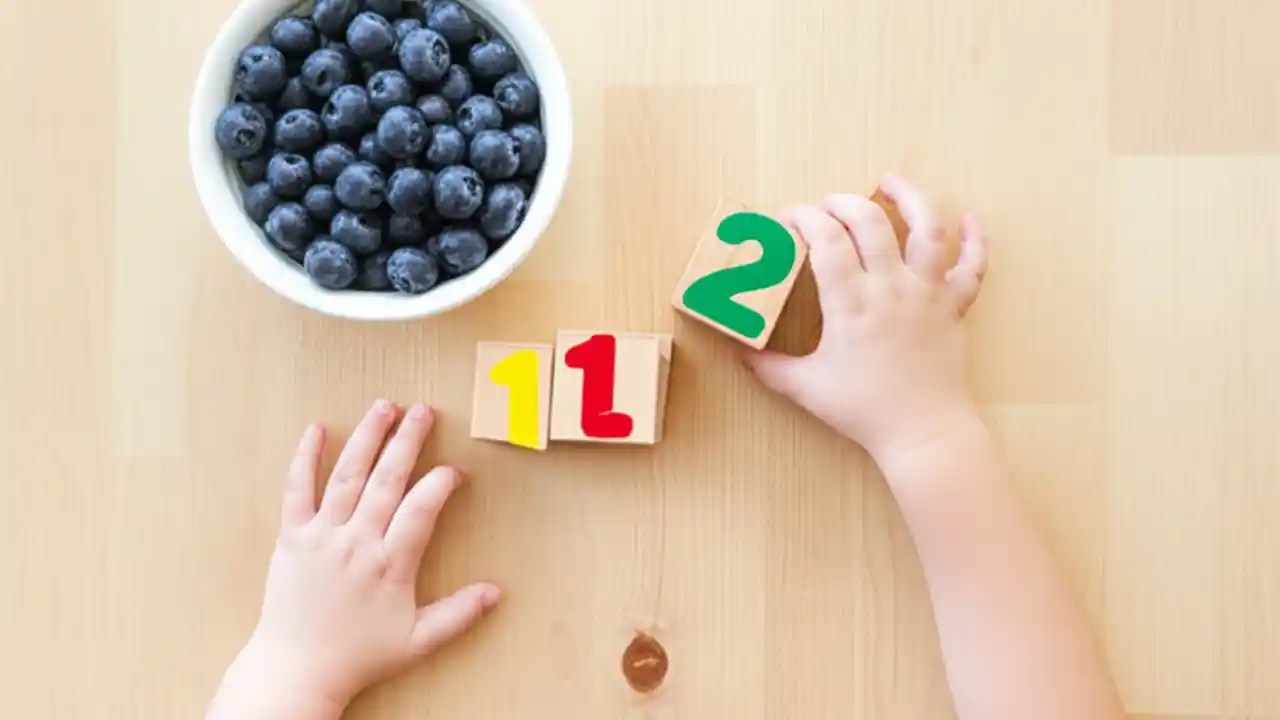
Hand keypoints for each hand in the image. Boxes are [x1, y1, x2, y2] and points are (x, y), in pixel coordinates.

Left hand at [209, 401, 499, 717]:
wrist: (297, 670)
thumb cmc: (358, 657)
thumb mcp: (417, 642)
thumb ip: (458, 614)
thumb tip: (496, 593)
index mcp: (390, 565)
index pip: (421, 508)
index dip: (441, 483)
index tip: (455, 471)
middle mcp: (357, 542)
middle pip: (386, 479)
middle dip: (408, 441)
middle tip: (423, 411)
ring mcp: (322, 536)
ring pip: (347, 475)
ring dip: (367, 436)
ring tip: (384, 406)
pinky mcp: (292, 538)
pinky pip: (297, 490)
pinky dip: (305, 458)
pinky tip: (316, 429)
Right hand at [746, 175, 988, 465]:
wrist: (923, 432)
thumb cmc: (864, 411)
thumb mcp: (806, 388)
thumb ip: (769, 367)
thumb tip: (739, 352)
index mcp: (851, 303)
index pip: (825, 240)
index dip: (804, 219)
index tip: (789, 218)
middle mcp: (891, 287)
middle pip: (870, 222)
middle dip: (843, 202)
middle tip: (827, 204)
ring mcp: (928, 293)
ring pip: (926, 229)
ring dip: (909, 198)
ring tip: (891, 181)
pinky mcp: (955, 306)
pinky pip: (972, 265)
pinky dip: (975, 239)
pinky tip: (969, 218)